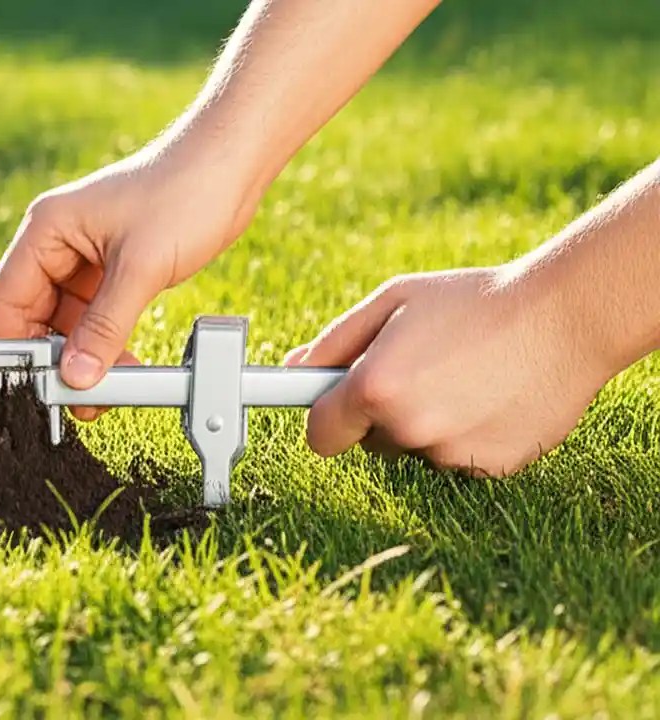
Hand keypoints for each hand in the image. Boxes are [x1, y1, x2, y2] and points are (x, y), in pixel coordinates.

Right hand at [0, 148, 258, 419]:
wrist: (231, 165)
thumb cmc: (184, 192)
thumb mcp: (141, 268)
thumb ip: (105, 326)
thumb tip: (76, 376)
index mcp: (46, 230)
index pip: (7, 301)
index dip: (14, 348)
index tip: (34, 386)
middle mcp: (58, 244)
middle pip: (33, 317)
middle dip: (54, 359)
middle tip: (76, 398)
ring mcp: (84, 258)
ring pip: (66, 323)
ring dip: (82, 357)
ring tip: (105, 389)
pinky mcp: (112, 270)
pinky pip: (95, 318)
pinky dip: (104, 344)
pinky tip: (123, 366)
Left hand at [285, 267, 615, 475]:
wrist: (566, 316)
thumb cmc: (473, 300)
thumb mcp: (393, 301)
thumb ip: (334, 342)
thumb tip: (292, 371)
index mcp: (375, 388)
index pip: (320, 436)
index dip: (326, 418)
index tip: (334, 407)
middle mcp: (408, 429)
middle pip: (369, 441)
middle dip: (382, 412)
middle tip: (420, 368)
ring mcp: (451, 454)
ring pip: (416, 448)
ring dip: (427, 422)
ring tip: (464, 374)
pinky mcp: (491, 467)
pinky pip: (459, 455)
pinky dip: (467, 432)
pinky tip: (492, 394)